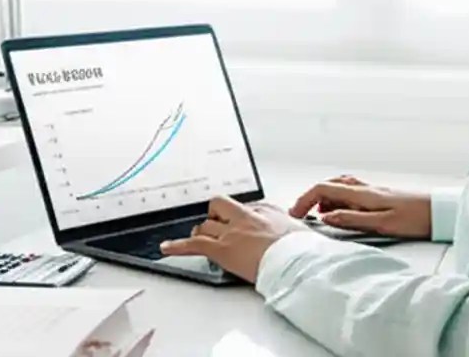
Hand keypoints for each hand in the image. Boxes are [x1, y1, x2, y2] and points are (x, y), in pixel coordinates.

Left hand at [160, 196, 309, 282]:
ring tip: (202, 241)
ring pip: (205, 226)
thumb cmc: (302, 250)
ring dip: (202, 234)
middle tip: (218, 227)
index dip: (237, 217)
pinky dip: (177, 246)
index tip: (236, 222)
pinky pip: (193, 245)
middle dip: (215, 216)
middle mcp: (245, 217)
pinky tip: (166, 247)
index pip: (243, 206)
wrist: (297, 262)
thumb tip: (290, 230)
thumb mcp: (300, 230)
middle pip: (219, 206)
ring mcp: (232, 232)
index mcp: (265, 210)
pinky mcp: (222, 249)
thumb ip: (288, 226)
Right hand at [290, 175, 432, 238]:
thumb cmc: (416, 218)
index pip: (324, 189)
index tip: (296, 214)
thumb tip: (326, 217)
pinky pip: (351, 191)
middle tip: (302, 214)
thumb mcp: (382, 223)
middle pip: (329, 185)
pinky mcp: (380, 196)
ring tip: (319, 214)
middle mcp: (366, 188)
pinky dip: (338, 198)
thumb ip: (352, 219)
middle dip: (311, 197)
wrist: (442, 211)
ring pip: (340, 186)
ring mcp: (373, 190)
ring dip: (324, 197)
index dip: (305, 200)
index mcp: (363, 194)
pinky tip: (342, 210)